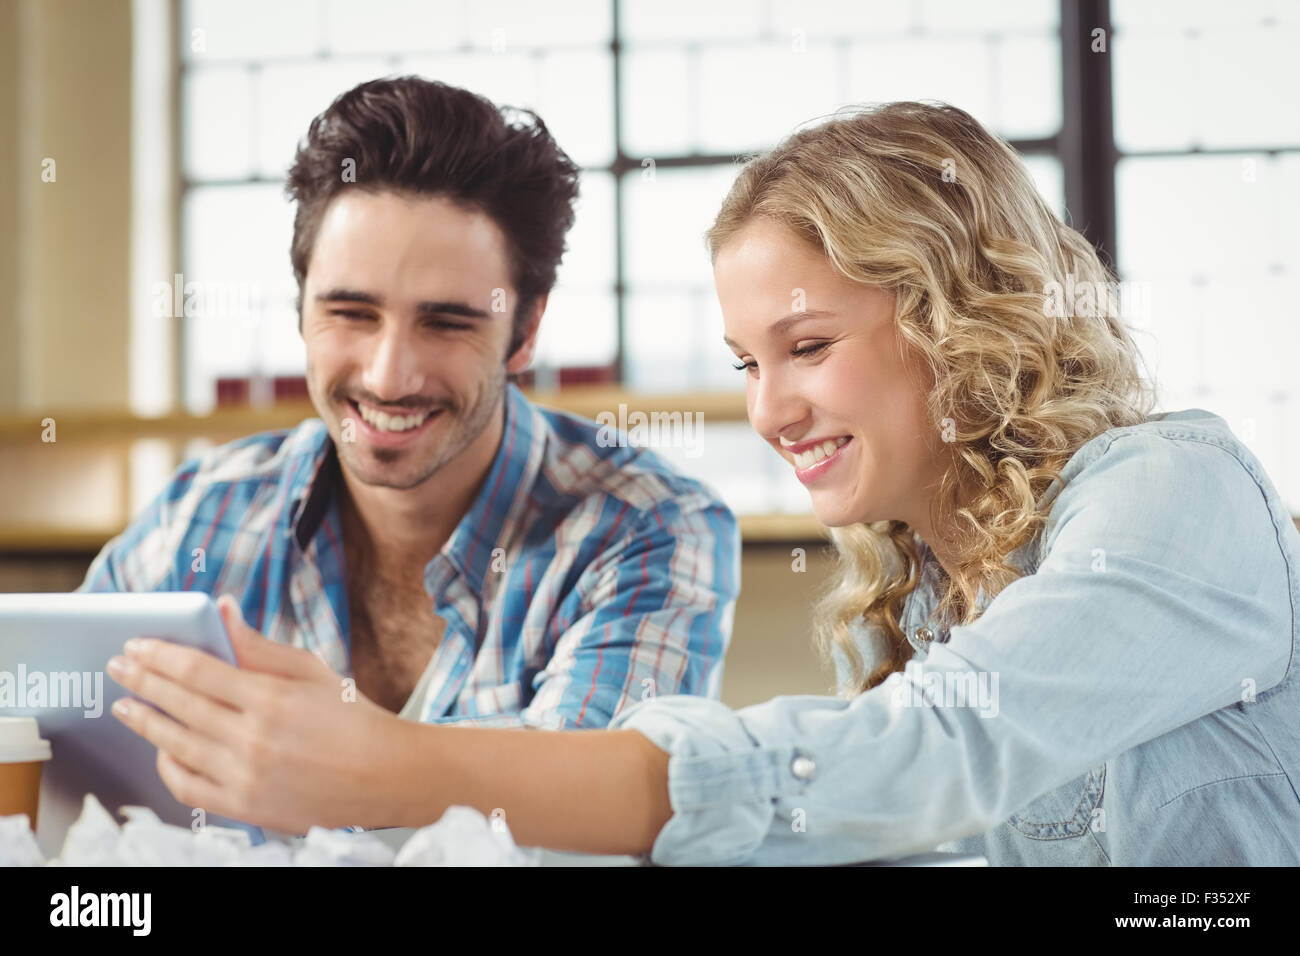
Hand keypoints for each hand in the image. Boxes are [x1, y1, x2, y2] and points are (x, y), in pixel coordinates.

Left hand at [107, 593, 409, 832]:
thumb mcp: (311, 670)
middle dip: (141, 682)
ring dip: (145, 722)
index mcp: (272, 699)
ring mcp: (245, 776)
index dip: (160, 656)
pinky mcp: (245, 806)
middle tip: (118, 667)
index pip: (197, 671)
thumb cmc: (352, 718)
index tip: (137, 646)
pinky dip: (167, 766)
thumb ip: (259, 645)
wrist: (384, 776)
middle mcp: (253, 739)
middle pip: (179, 704)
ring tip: (125, 706)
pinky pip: (188, 786)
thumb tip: (222, 609)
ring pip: (176, 744)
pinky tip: (161, 748)